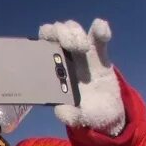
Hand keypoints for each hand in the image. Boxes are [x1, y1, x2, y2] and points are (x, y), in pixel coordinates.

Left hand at [38, 18, 124, 136]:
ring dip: (76, 32)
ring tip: (84, 48)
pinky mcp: (99, 51)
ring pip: (72, 28)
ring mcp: (81, 53)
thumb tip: (60, 110)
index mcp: (51, 73)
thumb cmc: (85, 113)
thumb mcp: (76, 117)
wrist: (107, 113)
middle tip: (73, 47)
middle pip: (54, 32)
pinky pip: (97, 34)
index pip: (39, 48)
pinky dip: (100, 28)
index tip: (48, 45)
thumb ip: (68, 114)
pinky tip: (102, 32)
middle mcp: (62, 59)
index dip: (39, 43)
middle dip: (60, 33)